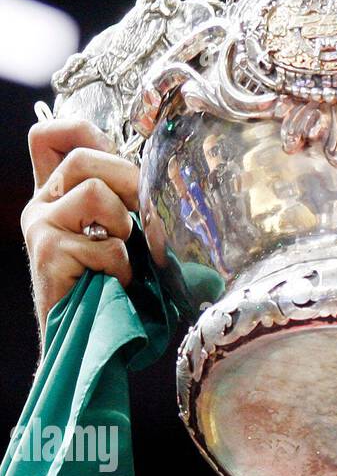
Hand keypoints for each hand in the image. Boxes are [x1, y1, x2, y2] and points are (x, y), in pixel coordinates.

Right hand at [21, 118, 138, 332]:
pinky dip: (123, 268)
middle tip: (143, 218)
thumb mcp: (113, 236)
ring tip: (122, 257)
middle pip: (85, 158)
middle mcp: (40, 205)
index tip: (117, 159)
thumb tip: (157, 178)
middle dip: (129, 181)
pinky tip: (116, 284)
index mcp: (54, 195)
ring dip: (123, 227)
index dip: (86, 132)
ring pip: (94, 193)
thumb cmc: (107, 291)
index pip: (50, 134)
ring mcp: (40, 227)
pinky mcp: (49, 253)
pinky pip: (105, 244)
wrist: (81, 343)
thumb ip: (119, 201)